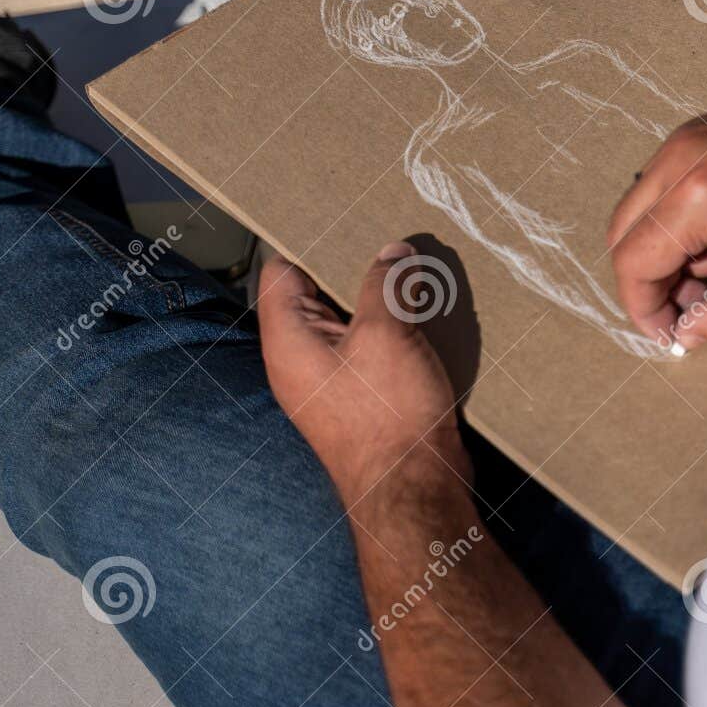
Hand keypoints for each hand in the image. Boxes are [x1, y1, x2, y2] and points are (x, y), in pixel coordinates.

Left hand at [258, 243, 466, 501]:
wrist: (411, 493)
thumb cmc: (388, 416)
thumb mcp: (387, 334)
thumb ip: (384, 285)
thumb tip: (391, 252)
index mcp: (288, 339)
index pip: (281, 270)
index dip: (310, 239)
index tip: (346, 214)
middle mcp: (300, 359)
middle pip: (316, 292)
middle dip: (354, 265)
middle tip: (390, 233)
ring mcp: (331, 381)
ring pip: (349, 320)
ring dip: (380, 298)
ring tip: (414, 267)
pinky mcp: (361, 398)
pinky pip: (370, 348)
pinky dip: (392, 328)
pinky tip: (424, 312)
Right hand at [607, 66, 706, 348]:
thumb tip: (691, 331)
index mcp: (694, 193)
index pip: (633, 262)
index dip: (643, 308)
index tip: (669, 332)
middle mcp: (676, 157)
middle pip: (623, 234)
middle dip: (648, 279)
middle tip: (688, 306)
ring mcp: (684, 137)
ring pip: (642, 209)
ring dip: (665, 250)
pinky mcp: (699, 129)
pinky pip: (665, 185)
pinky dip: (679, 220)